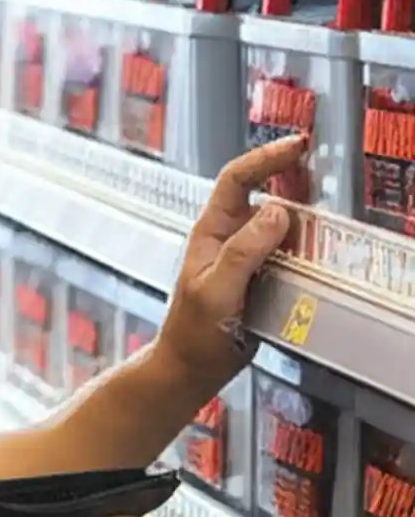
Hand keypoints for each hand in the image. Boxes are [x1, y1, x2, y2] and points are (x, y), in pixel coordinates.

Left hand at [155, 135, 304, 389]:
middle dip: (292, 181)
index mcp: (210, 232)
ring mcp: (246, 259)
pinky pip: (288, 254)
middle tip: (323, 177)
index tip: (296, 146)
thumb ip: (243, 252)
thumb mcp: (215, 290)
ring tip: (326, 223)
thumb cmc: (192, 333)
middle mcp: (228, 239)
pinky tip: (320, 256)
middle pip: (264, 195)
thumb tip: (278, 212)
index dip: (265, 159)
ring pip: (280, 226)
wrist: (189, 370)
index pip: (236, 180)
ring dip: (304, 219)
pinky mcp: (262, 279)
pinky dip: (306, 249)